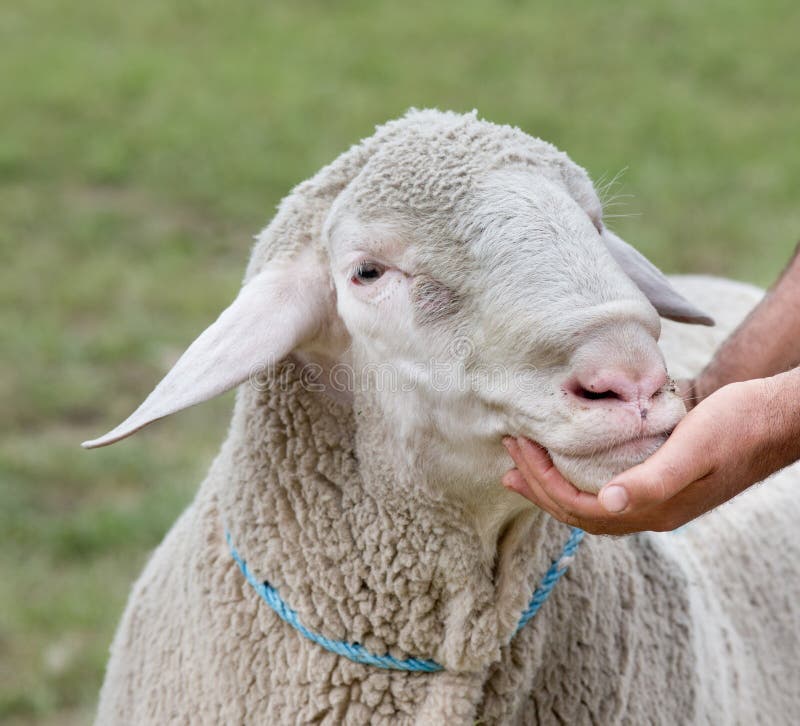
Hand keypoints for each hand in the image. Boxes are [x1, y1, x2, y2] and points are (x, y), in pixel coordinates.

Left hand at [502, 372, 799, 534]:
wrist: (774, 416)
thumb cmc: (738, 426)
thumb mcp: (694, 448)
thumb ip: (653, 480)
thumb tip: (607, 503)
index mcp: (655, 508)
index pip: (579, 509)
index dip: (542, 485)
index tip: (517, 452)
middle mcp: (651, 509)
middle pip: (578, 511)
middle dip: (537, 487)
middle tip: (506, 459)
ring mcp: (656, 496)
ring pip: (589, 502)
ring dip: (552, 485)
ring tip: (521, 467)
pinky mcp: (659, 477)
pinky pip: (604, 487)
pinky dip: (575, 476)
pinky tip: (566, 462)